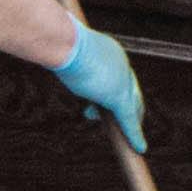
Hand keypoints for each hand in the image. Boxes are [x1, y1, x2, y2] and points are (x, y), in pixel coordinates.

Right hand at [55, 25, 147, 155]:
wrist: (66, 42)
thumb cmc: (60, 43)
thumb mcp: (64, 52)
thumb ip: (66, 60)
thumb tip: (51, 55)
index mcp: (111, 52)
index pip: (117, 76)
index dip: (111, 93)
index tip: (99, 106)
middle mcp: (121, 64)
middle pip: (131, 92)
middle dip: (127, 110)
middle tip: (121, 128)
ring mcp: (122, 80)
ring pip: (132, 108)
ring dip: (130, 126)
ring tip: (130, 141)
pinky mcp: (118, 96)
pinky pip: (128, 120)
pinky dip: (134, 135)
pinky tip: (140, 148)